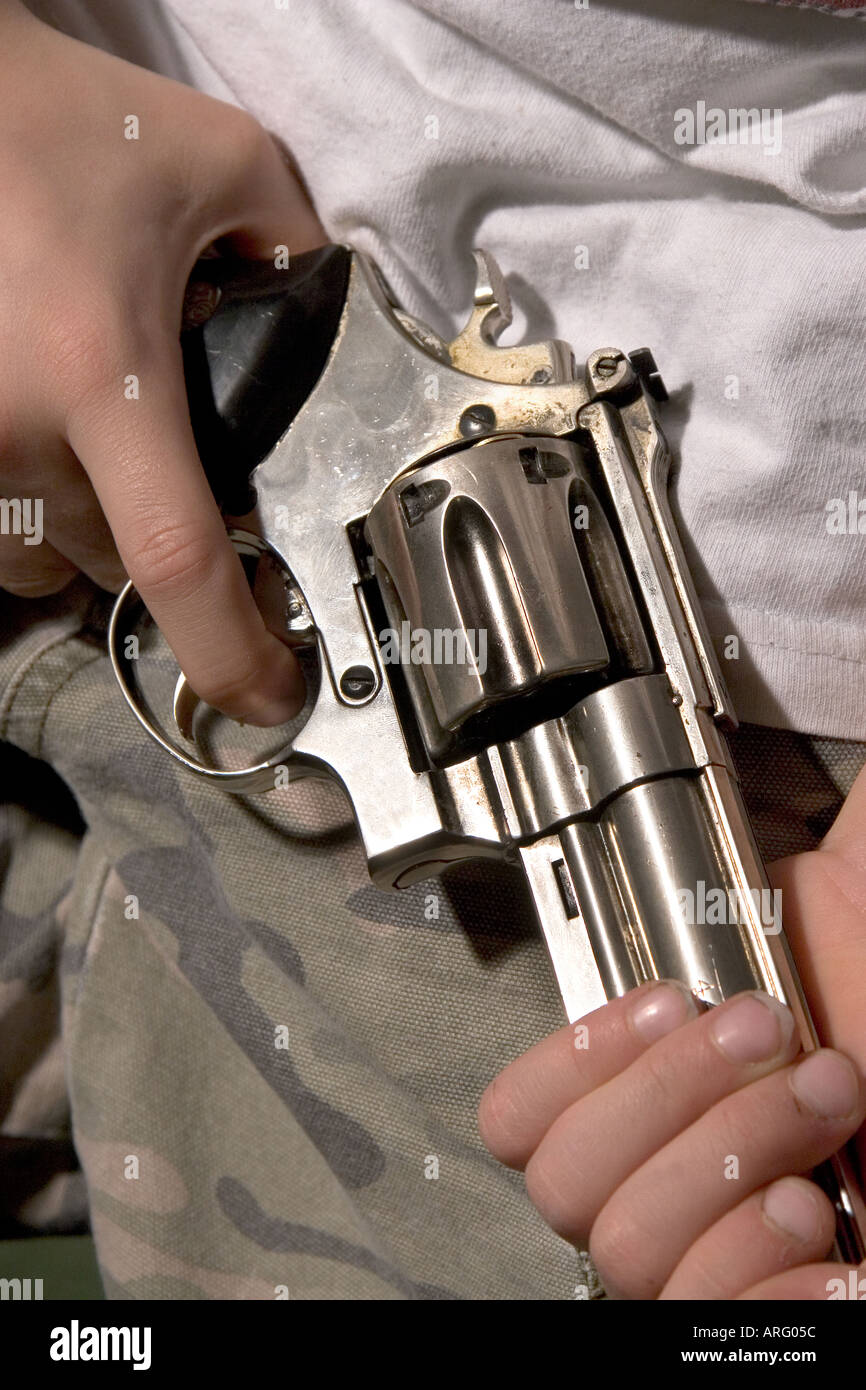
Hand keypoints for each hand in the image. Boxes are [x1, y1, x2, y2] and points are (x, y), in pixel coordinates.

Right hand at [0, 1, 323, 722]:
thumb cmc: (58, 119)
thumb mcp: (219, 160)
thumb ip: (294, 243)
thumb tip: (327, 304)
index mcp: (102, 374)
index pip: (175, 559)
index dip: (228, 652)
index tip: (267, 695)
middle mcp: (13, 427)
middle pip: (109, 566)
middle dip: (166, 554)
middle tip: (196, 492)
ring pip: (35, 556)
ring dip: (89, 533)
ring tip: (113, 454)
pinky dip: (28, 507)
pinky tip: (53, 441)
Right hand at [479, 765, 865, 1298]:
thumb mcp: (854, 912)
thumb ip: (824, 847)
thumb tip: (803, 732)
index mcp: (654, 1089)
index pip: (523, 1109)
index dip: (573, 1052)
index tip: (664, 993)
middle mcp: (663, 1178)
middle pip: (568, 1177)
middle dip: (669, 1092)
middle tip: (770, 1031)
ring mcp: (707, 1255)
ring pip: (629, 1248)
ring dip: (733, 1161)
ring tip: (831, 1108)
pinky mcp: (759, 1312)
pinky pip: (703, 1317)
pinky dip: (762, 1278)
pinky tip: (832, 1234)